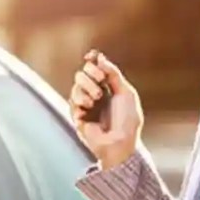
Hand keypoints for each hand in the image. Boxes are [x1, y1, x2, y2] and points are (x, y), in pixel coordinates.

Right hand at [69, 49, 142, 169]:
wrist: (119, 143)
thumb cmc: (128, 121)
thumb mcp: (126, 93)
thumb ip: (113, 74)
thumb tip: (100, 58)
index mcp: (110, 87)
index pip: (96, 68)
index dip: (92, 60)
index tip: (91, 57)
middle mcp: (97, 93)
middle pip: (83, 72)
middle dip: (90, 74)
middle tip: (99, 81)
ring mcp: (86, 104)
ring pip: (75, 85)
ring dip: (85, 89)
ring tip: (95, 100)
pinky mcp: (77, 115)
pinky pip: (71, 100)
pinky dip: (79, 102)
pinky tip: (86, 109)